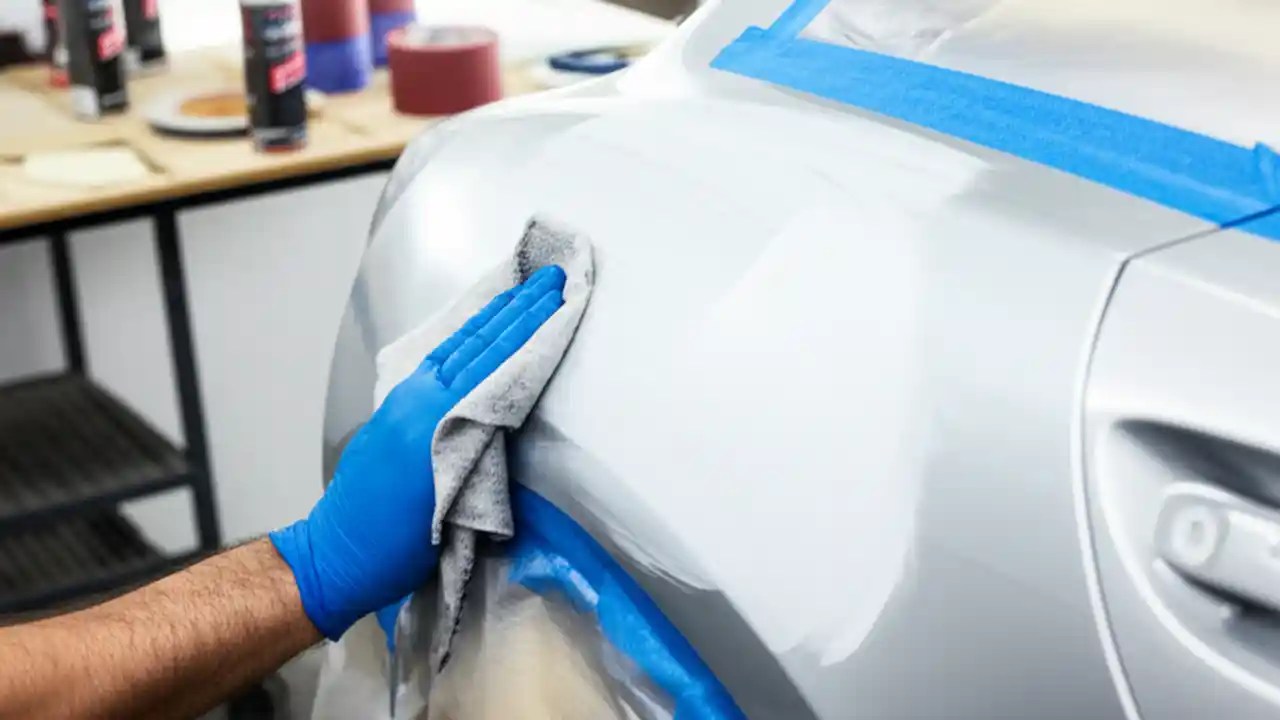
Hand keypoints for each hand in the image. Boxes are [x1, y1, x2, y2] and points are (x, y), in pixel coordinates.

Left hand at [271, 266, 566, 638]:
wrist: (339, 552)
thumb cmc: (403, 545)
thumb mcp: (456, 507)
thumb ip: (483, 455)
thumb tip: (509, 416)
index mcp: (439, 421)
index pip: (496, 362)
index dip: (529, 328)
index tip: (558, 297)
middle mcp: (421, 398)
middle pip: (478, 343)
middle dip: (518, 309)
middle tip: (551, 277)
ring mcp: (404, 399)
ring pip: (457, 345)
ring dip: (493, 316)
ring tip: (523, 291)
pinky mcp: (395, 406)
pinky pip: (438, 358)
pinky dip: (464, 335)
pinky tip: (479, 326)